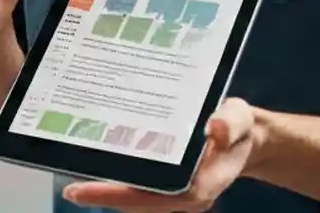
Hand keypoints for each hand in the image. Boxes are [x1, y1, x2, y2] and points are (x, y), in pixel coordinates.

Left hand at [62, 98, 257, 211]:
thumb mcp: (240, 117)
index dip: (120, 196)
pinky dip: (121, 182)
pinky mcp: (171, 186)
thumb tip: (216, 126)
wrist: (247, 138)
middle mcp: (186, 196)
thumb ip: (232, 122)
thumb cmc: (240, 127)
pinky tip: (100, 167)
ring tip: (78, 181)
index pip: (157, 196)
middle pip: (140, 203)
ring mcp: (178, 194)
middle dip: (105, 197)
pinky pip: (142, 190)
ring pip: (138, 200)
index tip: (87, 189)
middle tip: (72, 189)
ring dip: (110, 192)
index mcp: (202, 185)